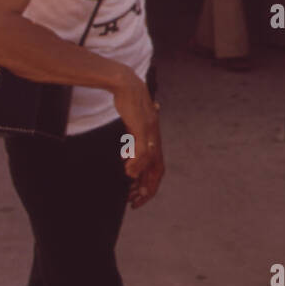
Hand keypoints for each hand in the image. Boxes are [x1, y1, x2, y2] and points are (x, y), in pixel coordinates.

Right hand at [112, 71, 163, 206]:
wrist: (126, 84)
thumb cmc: (128, 104)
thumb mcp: (133, 126)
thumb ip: (134, 140)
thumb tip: (129, 157)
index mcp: (153, 138)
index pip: (157, 166)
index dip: (150, 183)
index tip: (139, 196)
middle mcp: (155, 136)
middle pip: (157, 169)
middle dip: (148, 188)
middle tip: (137, 201)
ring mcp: (150, 132)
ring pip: (150, 161)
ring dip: (141, 178)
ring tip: (130, 187)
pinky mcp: (142, 126)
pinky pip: (142, 149)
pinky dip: (137, 162)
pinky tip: (128, 170)